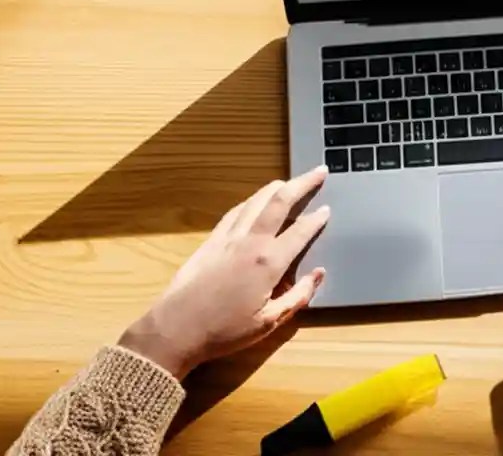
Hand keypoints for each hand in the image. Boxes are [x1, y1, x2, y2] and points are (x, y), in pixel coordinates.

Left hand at [118, 167, 330, 378]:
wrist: (175, 329)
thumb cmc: (225, 331)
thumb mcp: (269, 322)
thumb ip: (298, 296)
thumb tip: (318, 274)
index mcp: (268, 262)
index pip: (300, 232)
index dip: (317, 219)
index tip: (327, 209)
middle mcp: (250, 242)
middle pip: (278, 201)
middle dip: (301, 184)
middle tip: (318, 171)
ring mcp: (227, 238)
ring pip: (255, 201)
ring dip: (276, 187)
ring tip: (290, 181)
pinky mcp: (210, 241)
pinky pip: (235, 212)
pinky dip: (251, 200)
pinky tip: (255, 200)